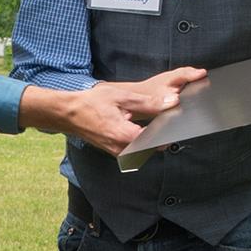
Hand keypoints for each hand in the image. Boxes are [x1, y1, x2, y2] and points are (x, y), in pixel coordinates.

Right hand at [23, 66, 206, 154]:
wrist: (68, 114)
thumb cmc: (91, 103)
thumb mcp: (122, 97)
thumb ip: (149, 102)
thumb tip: (172, 102)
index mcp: (126, 136)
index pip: (160, 140)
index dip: (174, 130)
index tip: (183, 119)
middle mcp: (123, 149)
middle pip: (156, 146)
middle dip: (167, 133)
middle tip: (176, 117)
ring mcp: (119, 153)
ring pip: (147, 148)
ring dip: (157, 136)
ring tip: (165, 120)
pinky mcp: (117, 151)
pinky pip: (137, 148)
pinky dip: (146, 138)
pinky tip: (149, 125)